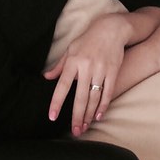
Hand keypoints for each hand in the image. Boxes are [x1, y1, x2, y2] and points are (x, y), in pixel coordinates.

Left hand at [44, 15, 126, 136]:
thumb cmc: (88, 39)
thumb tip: (46, 77)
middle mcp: (86, 67)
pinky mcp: (113, 71)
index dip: (56, 102)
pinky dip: (103, 105)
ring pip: (94, 97)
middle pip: (80, 97)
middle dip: (76, 116)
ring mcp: (101, 70)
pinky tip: (98, 116)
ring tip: (84, 127)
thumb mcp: (71, 49)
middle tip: (74, 131)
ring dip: (88, 114)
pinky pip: (108, 92)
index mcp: (73, 62)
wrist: (111, 29)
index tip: (52, 116)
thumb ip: (60, 65)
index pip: (62, 86)